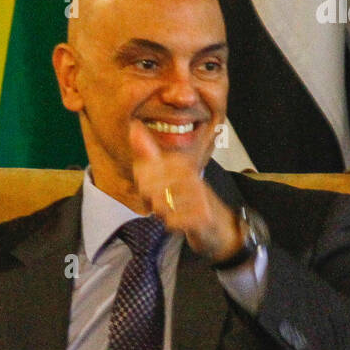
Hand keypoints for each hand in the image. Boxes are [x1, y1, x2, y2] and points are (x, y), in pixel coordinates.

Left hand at [127, 119, 242, 260]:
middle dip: (149, 198)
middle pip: (148, 187)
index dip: (141, 182)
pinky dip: (171, 223)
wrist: (216, 223)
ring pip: (160, 205)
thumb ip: (148, 153)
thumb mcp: (166, 173)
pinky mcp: (203, 216)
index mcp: (181, 162)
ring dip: (161, 211)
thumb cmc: (186, 197)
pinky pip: (173, 221)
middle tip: (161, 201)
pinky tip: (178, 220)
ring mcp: (199, 196)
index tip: (149, 187)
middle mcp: (191, 176)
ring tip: (171, 209)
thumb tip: (133, 126)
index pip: (144, 169)